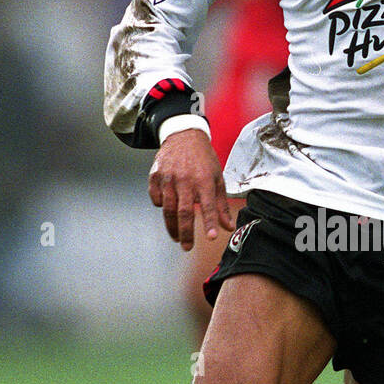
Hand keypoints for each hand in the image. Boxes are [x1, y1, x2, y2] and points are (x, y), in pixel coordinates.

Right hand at [148, 130, 232, 249]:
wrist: (184, 135)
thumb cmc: (203, 158)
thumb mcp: (218, 178)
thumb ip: (221, 204)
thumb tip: (228, 226)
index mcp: (204, 179)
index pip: (208, 205)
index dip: (209, 222)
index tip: (210, 237)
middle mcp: (185, 179)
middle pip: (184, 211)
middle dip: (186, 232)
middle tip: (187, 247)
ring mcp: (168, 178)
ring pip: (167, 208)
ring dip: (171, 226)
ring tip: (177, 237)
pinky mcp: (155, 176)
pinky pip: (155, 198)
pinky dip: (160, 206)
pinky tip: (167, 210)